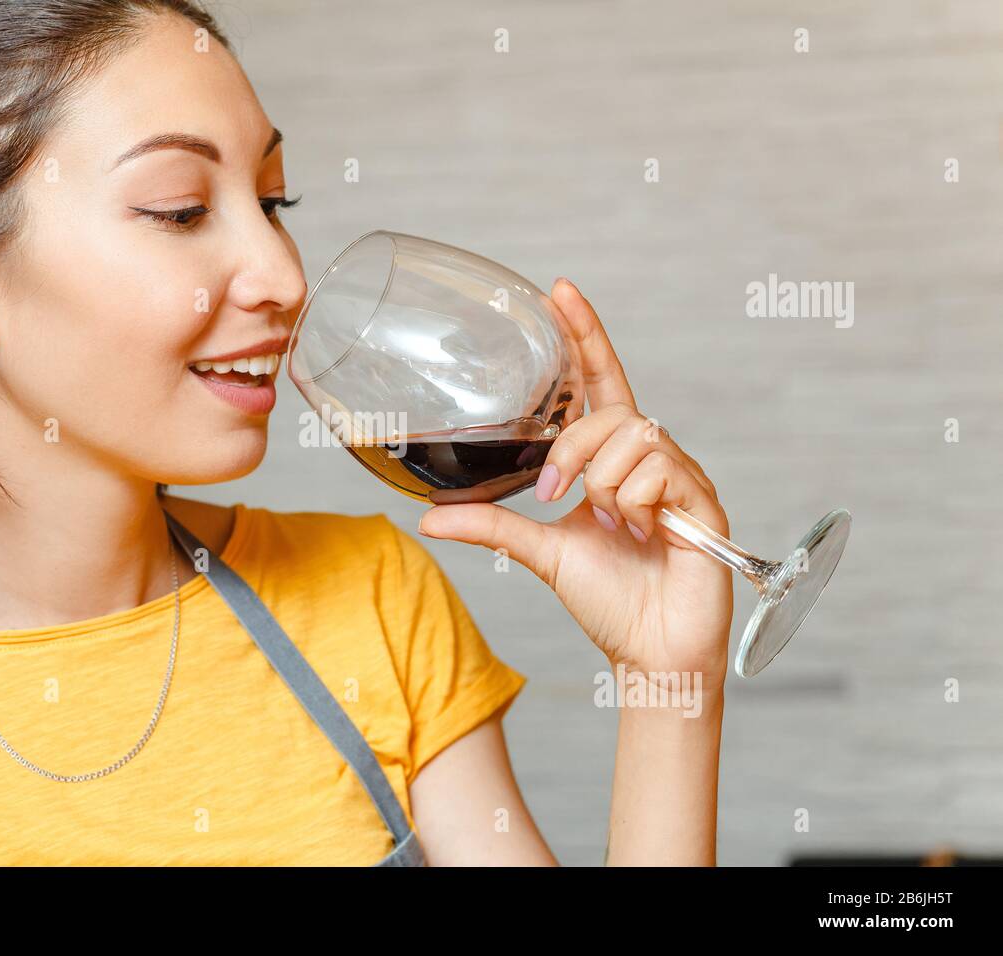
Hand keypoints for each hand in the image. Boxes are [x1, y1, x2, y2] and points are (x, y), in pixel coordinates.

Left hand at [417, 278, 733, 684]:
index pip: (600, 382)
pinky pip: (658, 470)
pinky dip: (636, 503)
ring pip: (633, 436)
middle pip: (611, 411)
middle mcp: (648, 458)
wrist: (650, 650)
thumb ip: (491, 525)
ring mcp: (679, 477)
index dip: (583, 336)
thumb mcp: (539, 552)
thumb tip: (426, 517)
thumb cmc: (606, 599)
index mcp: (612, 460)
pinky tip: (642, 533)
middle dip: (573, 448)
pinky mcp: (704, 501)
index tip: (556, 290)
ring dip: (604, 482)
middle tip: (554, 494)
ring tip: (609, 523)